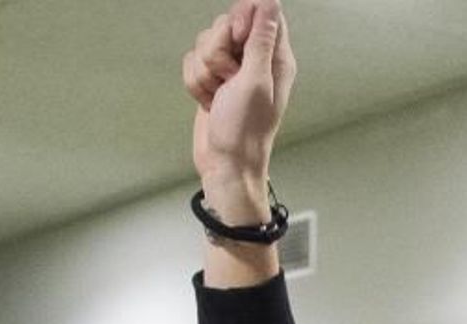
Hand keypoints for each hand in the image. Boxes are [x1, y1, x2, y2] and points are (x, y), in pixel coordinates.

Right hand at [186, 0, 294, 212]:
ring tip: (219, 96)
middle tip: (228, 79)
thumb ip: (261, 40)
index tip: (237, 42)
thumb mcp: (255, 81)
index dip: (241, 19)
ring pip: (204, 43)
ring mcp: (231, 70)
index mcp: (274, 57)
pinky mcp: (211, 80)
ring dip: (205, 73)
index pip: (260, 10)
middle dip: (217, 52)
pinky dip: (195, 84)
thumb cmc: (244, 132)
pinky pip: (192, 62)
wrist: (225, 165)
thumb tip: (271, 3)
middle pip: (224, 24)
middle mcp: (253, 59)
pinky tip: (209, 102)